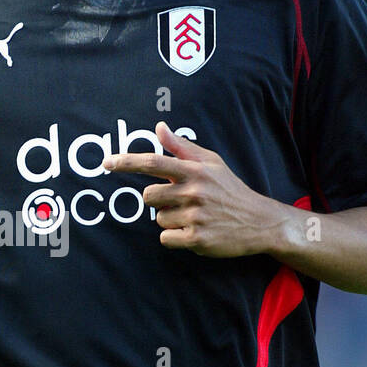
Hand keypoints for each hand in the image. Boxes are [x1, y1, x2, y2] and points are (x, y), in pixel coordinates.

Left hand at [102, 121, 281, 255]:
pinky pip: (165, 238)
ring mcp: (195, 216)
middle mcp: (194, 192)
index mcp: (195, 171)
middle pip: (149, 196)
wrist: (259, 222)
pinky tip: (194, 231)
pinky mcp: (196, 239)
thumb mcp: (212, 163)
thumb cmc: (230, 190)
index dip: (127, 162)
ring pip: (158, 218)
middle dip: (159, 200)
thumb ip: (182, 147)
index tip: (107, 162)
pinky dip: (175, 237)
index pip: (154, 162)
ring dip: (170, 219)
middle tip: (182, 201)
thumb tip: (159, 127)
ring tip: (194, 216)